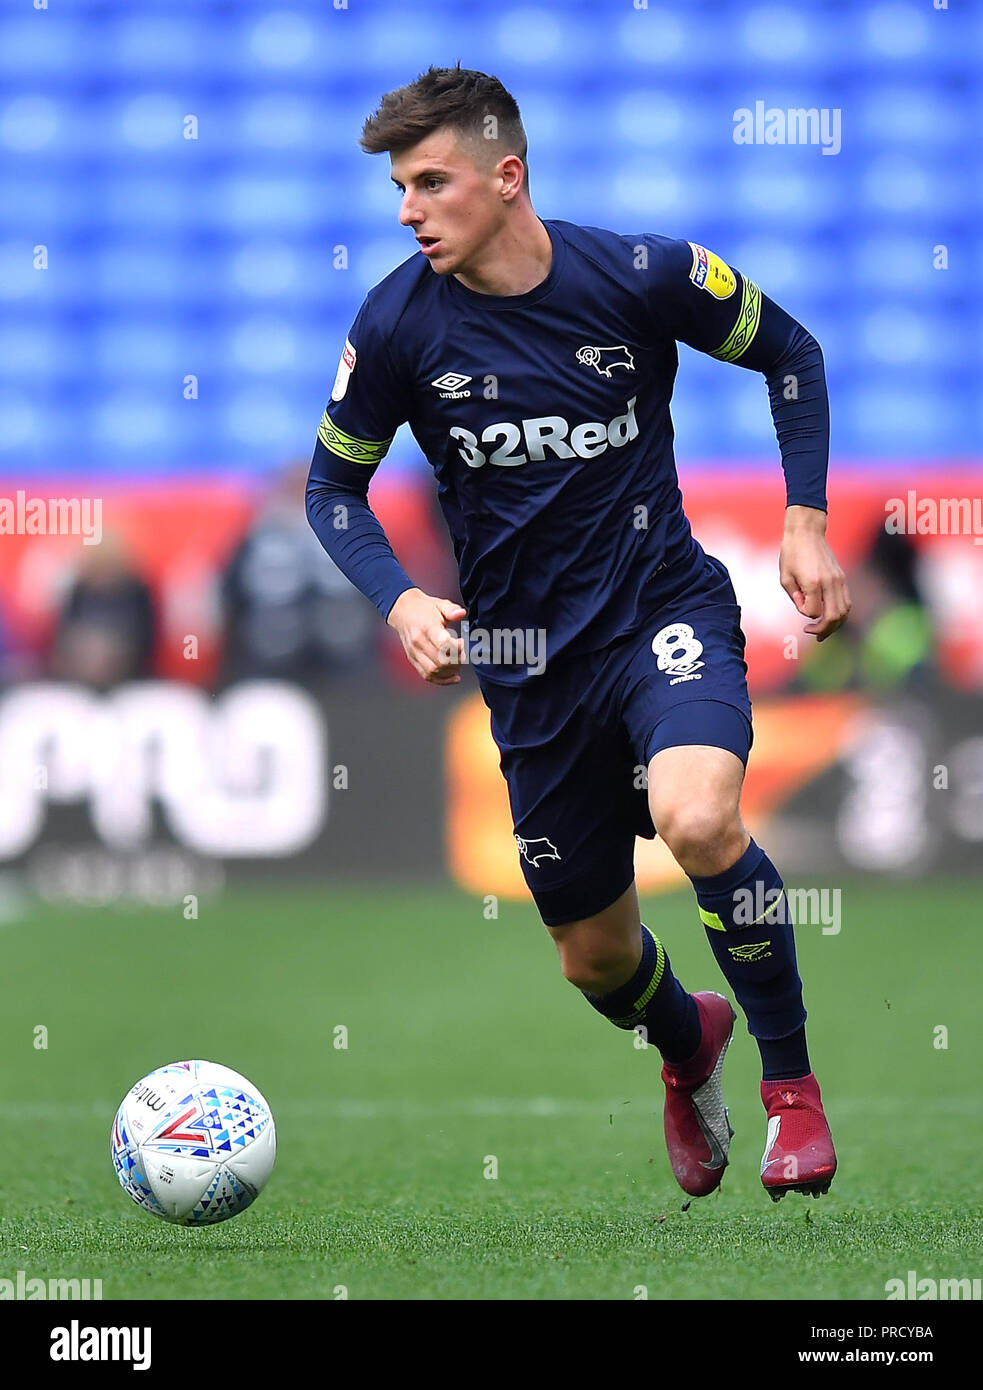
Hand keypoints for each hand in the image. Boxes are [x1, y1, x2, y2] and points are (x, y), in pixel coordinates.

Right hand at [386, 587, 467, 683]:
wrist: (403, 611)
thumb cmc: (424, 609)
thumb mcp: (439, 604)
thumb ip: (452, 609)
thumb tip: (461, 613)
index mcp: (426, 627)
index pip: (443, 644)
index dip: (456, 647)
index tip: (461, 642)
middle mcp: (418, 642)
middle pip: (440, 661)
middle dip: (456, 661)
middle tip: (462, 654)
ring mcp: (414, 653)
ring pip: (434, 670)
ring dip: (450, 671)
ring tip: (458, 663)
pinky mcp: (413, 659)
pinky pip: (427, 675)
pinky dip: (442, 680)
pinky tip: (454, 677)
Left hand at [779, 507, 850, 641]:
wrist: (807, 532)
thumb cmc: (791, 554)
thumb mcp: (785, 577)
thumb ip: (795, 597)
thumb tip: (808, 612)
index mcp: (813, 583)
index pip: (813, 612)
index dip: (806, 615)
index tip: (799, 603)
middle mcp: (829, 582)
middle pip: (834, 617)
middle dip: (825, 630)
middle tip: (814, 635)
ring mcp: (839, 580)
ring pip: (845, 611)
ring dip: (836, 625)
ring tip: (824, 631)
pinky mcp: (842, 578)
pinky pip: (847, 601)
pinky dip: (841, 613)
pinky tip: (831, 617)